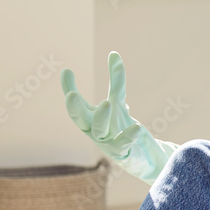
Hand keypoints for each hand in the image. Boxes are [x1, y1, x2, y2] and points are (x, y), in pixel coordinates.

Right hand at [61, 51, 177, 182]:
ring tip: (108, 103)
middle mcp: (95, 131)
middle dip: (75, 108)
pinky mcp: (123, 153)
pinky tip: (136, 127)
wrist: (142, 155)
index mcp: (89, 119)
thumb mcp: (117, 101)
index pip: (76, 104)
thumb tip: (113, 53)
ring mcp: (107, 143)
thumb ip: (115, 80)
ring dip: (101, 118)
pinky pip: (123, 144)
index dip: (69, 88)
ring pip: (99, 131)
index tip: (67, 70)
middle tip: (71, 95)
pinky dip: (128, 136)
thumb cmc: (121, 127)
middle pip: (81, 120)